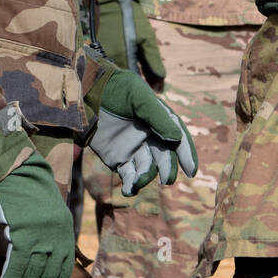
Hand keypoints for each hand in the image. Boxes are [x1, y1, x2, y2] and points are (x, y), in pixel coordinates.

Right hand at [0, 151, 75, 277]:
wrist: (13, 172)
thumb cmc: (26, 199)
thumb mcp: (43, 223)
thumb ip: (44, 248)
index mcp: (66, 235)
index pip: (61, 275)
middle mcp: (58, 236)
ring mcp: (42, 235)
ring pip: (31, 276)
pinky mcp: (24, 233)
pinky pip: (16, 266)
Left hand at [89, 69, 197, 196]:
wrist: (85, 92)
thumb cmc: (114, 89)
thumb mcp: (138, 97)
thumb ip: (157, 117)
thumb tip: (177, 139)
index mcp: (159, 119)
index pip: (178, 138)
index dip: (186, 153)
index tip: (191, 170)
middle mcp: (149, 136)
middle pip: (165, 156)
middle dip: (168, 168)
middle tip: (168, 179)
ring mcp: (134, 148)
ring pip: (148, 169)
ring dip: (147, 177)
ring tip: (138, 181)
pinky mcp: (117, 158)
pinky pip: (129, 175)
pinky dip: (131, 185)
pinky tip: (129, 189)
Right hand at [95, 0, 165, 81]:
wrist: (114, 2)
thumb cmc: (133, 19)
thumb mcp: (148, 39)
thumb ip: (153, 61)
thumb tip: (161, 80)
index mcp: (124, 58)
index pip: (136, 82)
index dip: (147, 88)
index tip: (157, 91)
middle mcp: (111, 61)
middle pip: (126, 80)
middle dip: (139, 85)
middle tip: (154, 87)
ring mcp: (104, 57)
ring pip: (119, 74)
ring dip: (131, 78)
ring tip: (146, 81)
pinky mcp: (101, 52)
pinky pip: (113, 65)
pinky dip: (123, 69)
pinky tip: (133, 70)